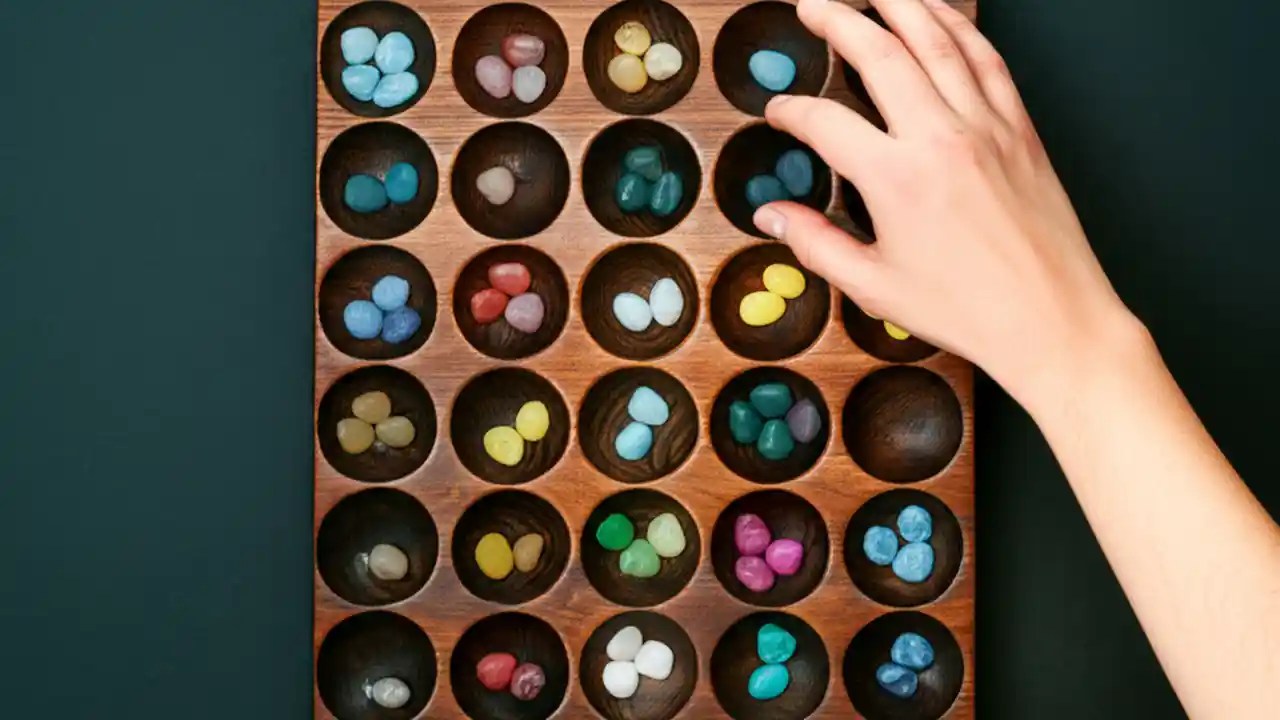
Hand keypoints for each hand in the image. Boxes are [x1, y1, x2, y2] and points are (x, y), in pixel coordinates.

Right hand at [755, 0, 1141, 402]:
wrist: (1053, 321)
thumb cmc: (968, 311)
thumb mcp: (875, 286)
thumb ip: (816, 243)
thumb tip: (772, 215)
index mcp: (898, 180)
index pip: (826, 122)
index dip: (792, 111)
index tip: (778, 112)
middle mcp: (942, 139)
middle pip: (881, 54)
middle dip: (839, 20)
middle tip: (813, 5)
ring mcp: (987, 127)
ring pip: (939, 41)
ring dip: (902, 4)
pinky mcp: (1021, 129)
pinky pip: (988, 61)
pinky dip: (961, 29)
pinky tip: (942, 16)